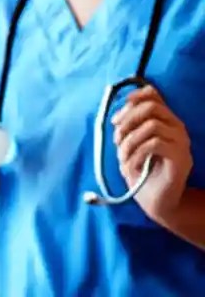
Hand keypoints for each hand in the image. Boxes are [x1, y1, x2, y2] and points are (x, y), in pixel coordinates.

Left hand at [111, 86, 191, 220]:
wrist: (154, 200)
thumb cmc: (140, 170)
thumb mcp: (129, 144)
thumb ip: (127, 127)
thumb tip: (117, 114)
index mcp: (164, 121)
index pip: (153, 95)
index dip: (133, 98)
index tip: (116, 117)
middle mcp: (177, 128)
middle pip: (151, 107)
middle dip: (127, 120)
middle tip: (116, 139)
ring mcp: (182, 143)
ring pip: (152, 125)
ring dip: (129, 140)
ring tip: (123, 156)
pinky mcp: (181, 159)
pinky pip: (155, 144)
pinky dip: (137, 153)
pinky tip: (132, 165)